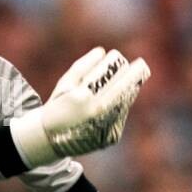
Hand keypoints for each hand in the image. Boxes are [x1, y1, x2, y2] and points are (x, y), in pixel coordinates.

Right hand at [9, 47, 149, 167]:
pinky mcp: (112, 137)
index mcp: (83, 97)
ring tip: (130, 80)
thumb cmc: (57, 106)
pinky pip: (121, 115)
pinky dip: (121, 105)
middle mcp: (97, 113)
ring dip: (128, 89)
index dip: (115, 62)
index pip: (108, 74)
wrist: (51, 140)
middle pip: (124, 88)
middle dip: (134, 74)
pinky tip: (119, 99)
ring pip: (125, 102)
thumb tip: (102, 51)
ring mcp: (106, 126)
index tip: (118, 55)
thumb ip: (83, 66)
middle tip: (141, 64)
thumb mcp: (65, 84)